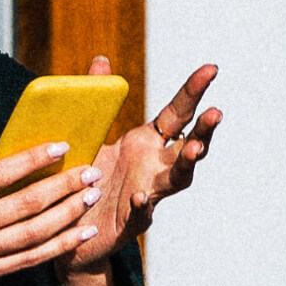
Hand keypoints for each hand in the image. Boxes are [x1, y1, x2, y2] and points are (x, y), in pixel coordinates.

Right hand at [0, 141, 103, 285]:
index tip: (60, 146)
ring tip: (91, 196)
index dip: (32, 158)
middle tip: (90, 171)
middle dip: (63, 184)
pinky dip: (59, 246)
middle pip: (25, 203)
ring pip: (34, 233)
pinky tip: (81, 232)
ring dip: (68, 213)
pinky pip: (30, 261)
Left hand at [56, 60, 221, 274]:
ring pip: (176, 180)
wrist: (69, 225)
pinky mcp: (129, 222)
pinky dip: (142, 206)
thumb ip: (99, 98)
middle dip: (204, 130)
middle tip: (216, 112)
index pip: (177, 113)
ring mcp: (147, 194)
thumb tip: (102, 60)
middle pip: (187, 146)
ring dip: (187, 164)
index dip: (193, 91)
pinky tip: (140, 196)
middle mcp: (153, 167)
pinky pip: (140, 215)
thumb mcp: (91, 134)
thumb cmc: (85, 175)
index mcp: (146, 142)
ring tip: (194, 149)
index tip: (211, 68)